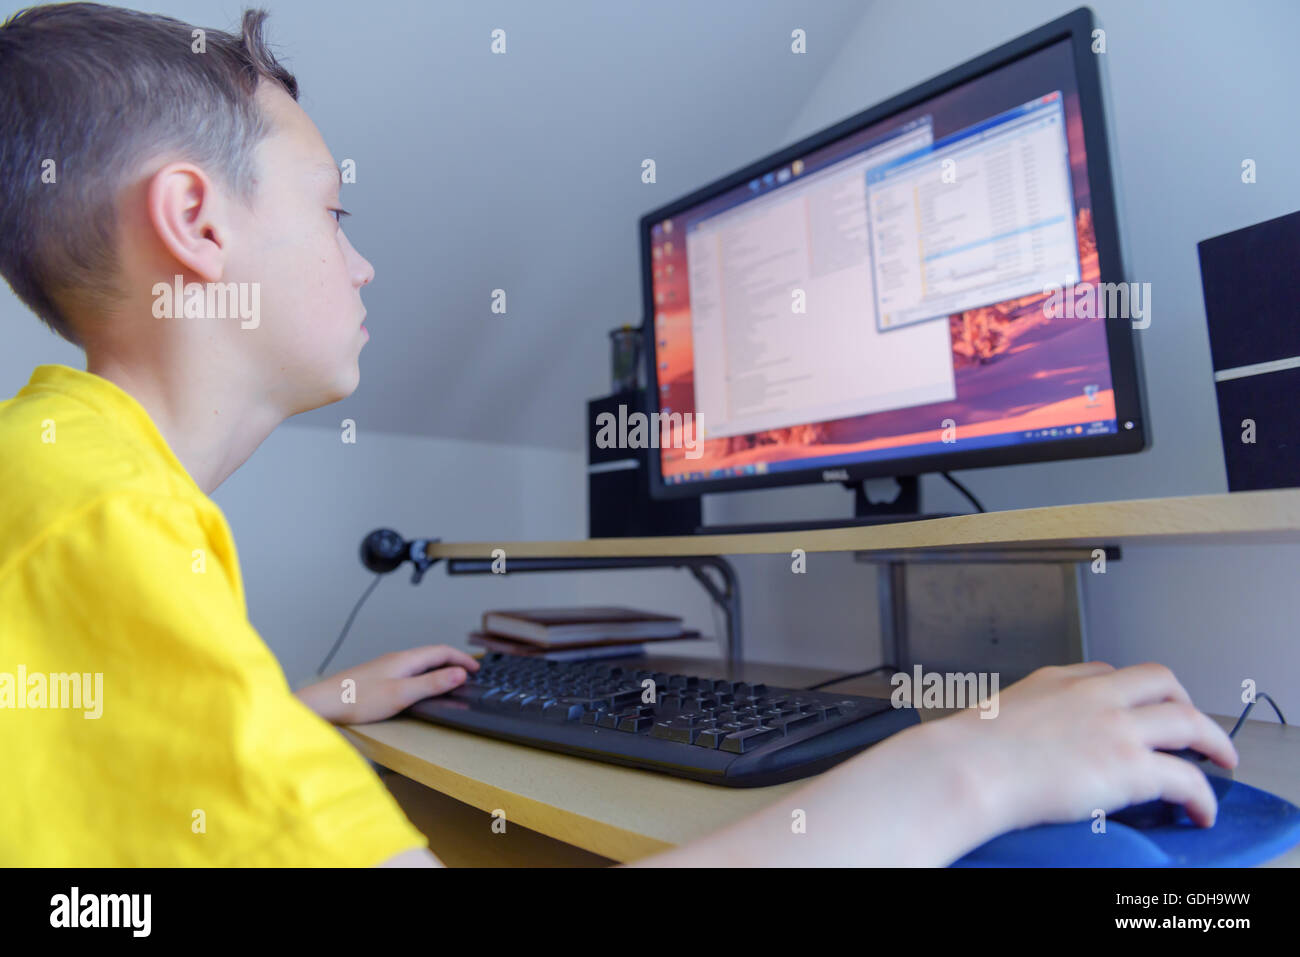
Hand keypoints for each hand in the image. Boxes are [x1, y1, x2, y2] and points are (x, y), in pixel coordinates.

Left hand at [294, 645, 479, 724]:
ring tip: (450, 679)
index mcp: (405, 659)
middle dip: (453, 661)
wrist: (324, 703)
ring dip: (439, 668)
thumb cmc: (357, 699)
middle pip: (432, 654)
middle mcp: (397, 659)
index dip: (462, 658)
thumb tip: (459, 674)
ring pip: (420, 662)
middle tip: (468, 673)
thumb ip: (431, 684)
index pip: (442, 651)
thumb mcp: (402, 694)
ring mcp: (386, 667)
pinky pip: (409, 671)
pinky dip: (424, 675)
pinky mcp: (378, 678)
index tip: (476, 669)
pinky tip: (420, 687)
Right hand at [945, 661, 1237, 837]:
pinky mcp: (1129, 766)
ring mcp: (1115, 727)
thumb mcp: (995, 716)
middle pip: (1160, 681)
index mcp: (1056, 680)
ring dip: (1214, 740)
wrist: (966, 768)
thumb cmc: (966, 752)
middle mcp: (1092, 695)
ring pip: (1188, 720)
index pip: (1108, 673)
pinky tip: (1200, 811)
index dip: (1131, 692)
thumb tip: (1019, 744)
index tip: (1135, 708)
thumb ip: (1022, 719)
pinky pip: (1187, 779)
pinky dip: (1203, 797)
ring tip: (1222, 759)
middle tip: (1192, 724)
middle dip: (1184, 701)